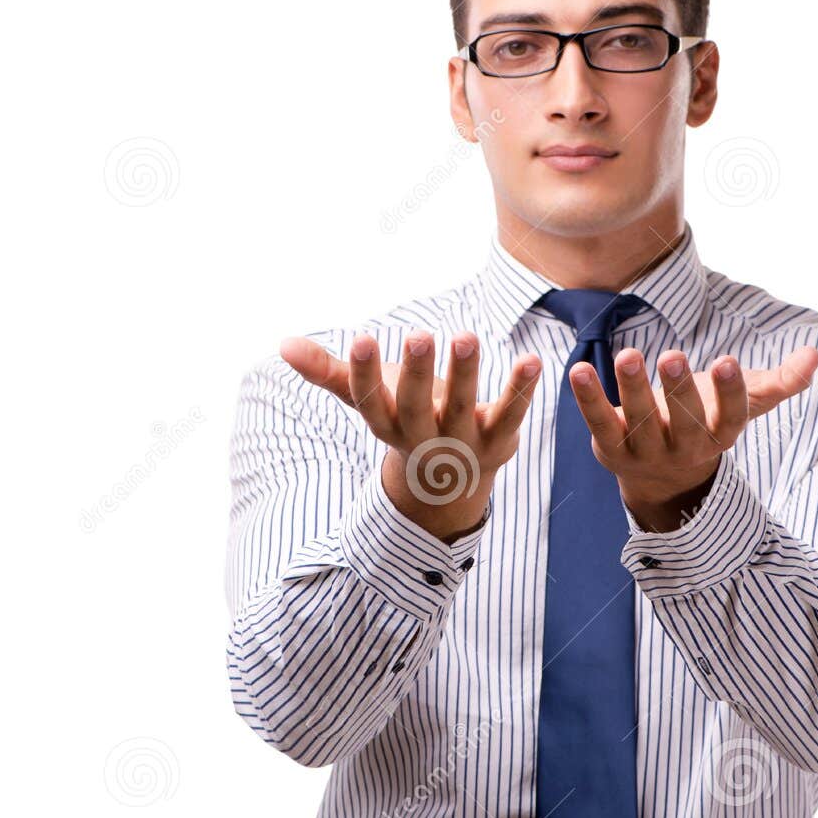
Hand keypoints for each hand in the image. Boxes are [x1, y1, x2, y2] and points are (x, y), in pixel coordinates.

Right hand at [280, 330, 542, 540]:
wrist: (448, 482)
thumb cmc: (402, 421)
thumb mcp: (368, 399)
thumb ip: (329, 372)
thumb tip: (282, 345)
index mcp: (387, 425)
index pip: (370, 402)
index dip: (365, 374)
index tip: (362, 339)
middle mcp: (422, 437)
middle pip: (416, 408)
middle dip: (417, 374)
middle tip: (418, 335)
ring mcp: (461, 443)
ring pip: (464, 408)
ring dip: (466, 374)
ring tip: (467, 336)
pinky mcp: (497, 441)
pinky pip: (511, 415)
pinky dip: (522, 390)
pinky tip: (535, 360)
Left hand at [569, 345, 817, 529]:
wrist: (663, 477)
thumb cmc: (706, 422)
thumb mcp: (742, 404)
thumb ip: (779, 382)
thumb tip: (814, 355)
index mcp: (720, 436)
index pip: (730, 418)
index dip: (730, 393)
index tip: (730, 362)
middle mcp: (685, 450)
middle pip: (684, 423)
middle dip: (679, 391)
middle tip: (674, 355)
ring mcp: (647, 453)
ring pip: (640, 423)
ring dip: (633, 389)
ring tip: (629, 354)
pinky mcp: (612, 449)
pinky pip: (599, 423)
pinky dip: (588, 397)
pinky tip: (578, 369)